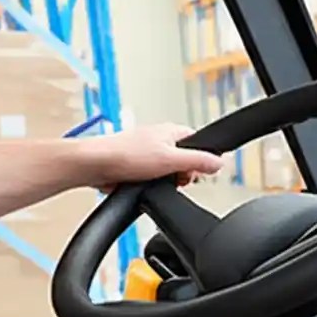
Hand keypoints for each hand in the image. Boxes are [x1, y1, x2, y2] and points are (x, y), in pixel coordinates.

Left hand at [80, 123, 224, 189]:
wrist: (96, 165)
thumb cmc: (126, 155)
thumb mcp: (171, 160)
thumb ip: (198, 161)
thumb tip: (219, 163)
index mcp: (171, 131)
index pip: (199, 143)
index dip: (201, 160)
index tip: (196, 172)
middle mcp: (160, 140)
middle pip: (186, 160)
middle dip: (183, 174)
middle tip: (175, 179)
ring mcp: (148, 153)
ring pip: (170, 172)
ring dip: (166, 181)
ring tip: (155, 182)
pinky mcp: (137, 167)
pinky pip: (154, 179)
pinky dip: (152, 185)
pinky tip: (145, 186)